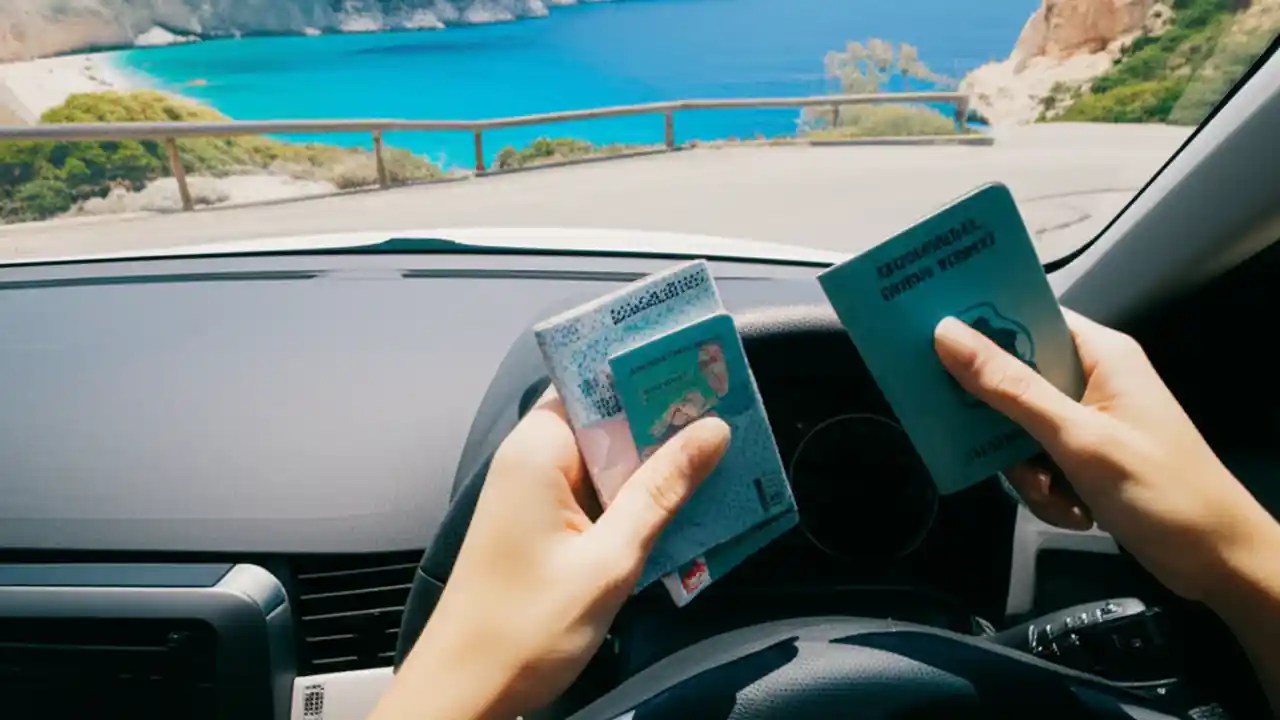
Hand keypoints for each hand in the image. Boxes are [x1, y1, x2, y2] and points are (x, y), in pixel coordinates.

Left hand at [369, 390, 729, 719]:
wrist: (466, 692)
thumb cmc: (524, 629)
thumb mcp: (609, 559)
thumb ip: (662, 492)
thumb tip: (710, 431)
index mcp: (538, 452)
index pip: (597, 382)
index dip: (649, 373)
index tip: (704, 369)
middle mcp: (532, 461)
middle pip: (609, 419)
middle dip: (666, 422)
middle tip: (729, 420)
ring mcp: (536, 495)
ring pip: (610, 460)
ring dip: (656, 467)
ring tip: (719, 464)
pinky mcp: (543, 526)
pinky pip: (599, 494)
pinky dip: (636, 501)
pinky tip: (680, 513)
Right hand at [933, 310, 1276, 602]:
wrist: (1217, 560)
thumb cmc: (1163, 490)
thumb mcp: (1076, 438)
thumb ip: (1009, 387)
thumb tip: (948, 336)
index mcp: (1100, 353)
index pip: (1028, 315)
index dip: (981, 323)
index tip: (932, 336)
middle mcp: (1092, 380)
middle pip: (1012, 377)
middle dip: (1000, 422)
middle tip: (989, 443)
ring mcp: (1088, 421)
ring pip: (1016, 428)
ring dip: (1025, 469)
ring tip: (1053, 493)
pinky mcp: (1084, 458)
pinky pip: (1035, 462)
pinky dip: (1044, 491)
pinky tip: (1072, 511)